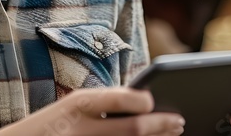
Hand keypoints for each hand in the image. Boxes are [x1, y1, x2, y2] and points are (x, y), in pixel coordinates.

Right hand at [0, 87, 184, 135]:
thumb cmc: (51, 127)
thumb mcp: (71, 107)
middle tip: (179, 121)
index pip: (120, 98)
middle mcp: (82, 129)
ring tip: (172, 133)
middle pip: (133, 128)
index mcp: (78, 105)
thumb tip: (145, 104)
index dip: (143, 100)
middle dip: (161, 125)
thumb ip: (104, 105)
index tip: (154, 100)